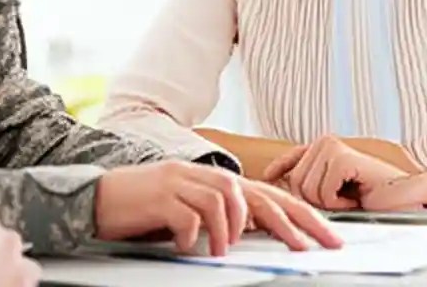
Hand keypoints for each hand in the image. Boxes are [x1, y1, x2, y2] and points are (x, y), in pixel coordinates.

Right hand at [94, 161, 341, 254]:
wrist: (98, 198)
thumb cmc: (145, 211)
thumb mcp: (189, 213)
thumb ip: (219, 218)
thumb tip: (253, 235)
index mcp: (214, 180)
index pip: (269, 195)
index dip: (302, 215)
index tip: (328, 238)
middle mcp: (203, 175)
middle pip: (258, 195)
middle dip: (289, 223)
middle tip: (307, 248)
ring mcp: (181, 181)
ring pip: (225, 199)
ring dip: (228, 230)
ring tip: (223, 251)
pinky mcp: (159, 193)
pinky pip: (188, 214)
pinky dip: (192, 235)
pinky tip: (186, 247)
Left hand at [263, 135, 406, 209]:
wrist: (403, 199)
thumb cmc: (372, 197)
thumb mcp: (333, 192)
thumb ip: (309, 186)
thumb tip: (281, 189)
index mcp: (323, 149)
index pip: (292, 157)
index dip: (278, 168)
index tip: (266, 177)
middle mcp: (325, 143)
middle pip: (295, 183)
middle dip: (316, 201)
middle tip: (342, 200)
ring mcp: (332, 147)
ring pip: (307, 189)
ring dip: (329, 204)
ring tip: (350, 197)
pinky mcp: (341, 158)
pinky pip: (323, 193)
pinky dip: (339, 203)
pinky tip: (356, 196)